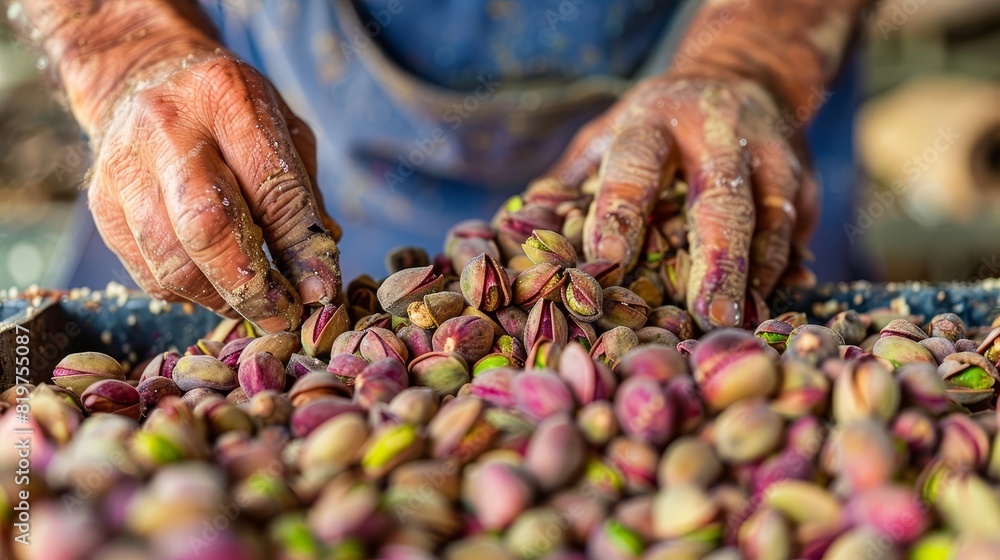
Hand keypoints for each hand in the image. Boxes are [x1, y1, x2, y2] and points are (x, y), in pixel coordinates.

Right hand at [87, 49, 341, 331]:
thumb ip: (302, 197)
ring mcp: (125, 167)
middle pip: (207, 228)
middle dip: (251, 285)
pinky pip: (147, 272)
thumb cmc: (230, 114)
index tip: (321, 292)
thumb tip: (318, 275)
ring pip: (171, 261)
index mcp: (228, 99)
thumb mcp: (282, 131)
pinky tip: (213, 288)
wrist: (144, 79)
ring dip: (219, 298)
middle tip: (282, 315)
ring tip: (254, 307)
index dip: (300, 249)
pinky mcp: (102, 204)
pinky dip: (187, 293)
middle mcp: (167, 129)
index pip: (272, 189)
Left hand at [538, 73, 818, 330]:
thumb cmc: (655, 125)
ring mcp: (770, 156)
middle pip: (722, 202)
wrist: (744, 74)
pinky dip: (787, 271)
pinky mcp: (804, 181)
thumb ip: (572, 182)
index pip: (636, 168)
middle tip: (708, 316)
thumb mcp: (609, 134)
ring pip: (772, 220)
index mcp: (654, 122)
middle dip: (718, 261)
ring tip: (743, 326)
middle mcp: (717, 135)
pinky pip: (797, 233)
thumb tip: (514, 237)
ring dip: (759, 276)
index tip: (608, 264)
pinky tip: (774, 308)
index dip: (621, 215)